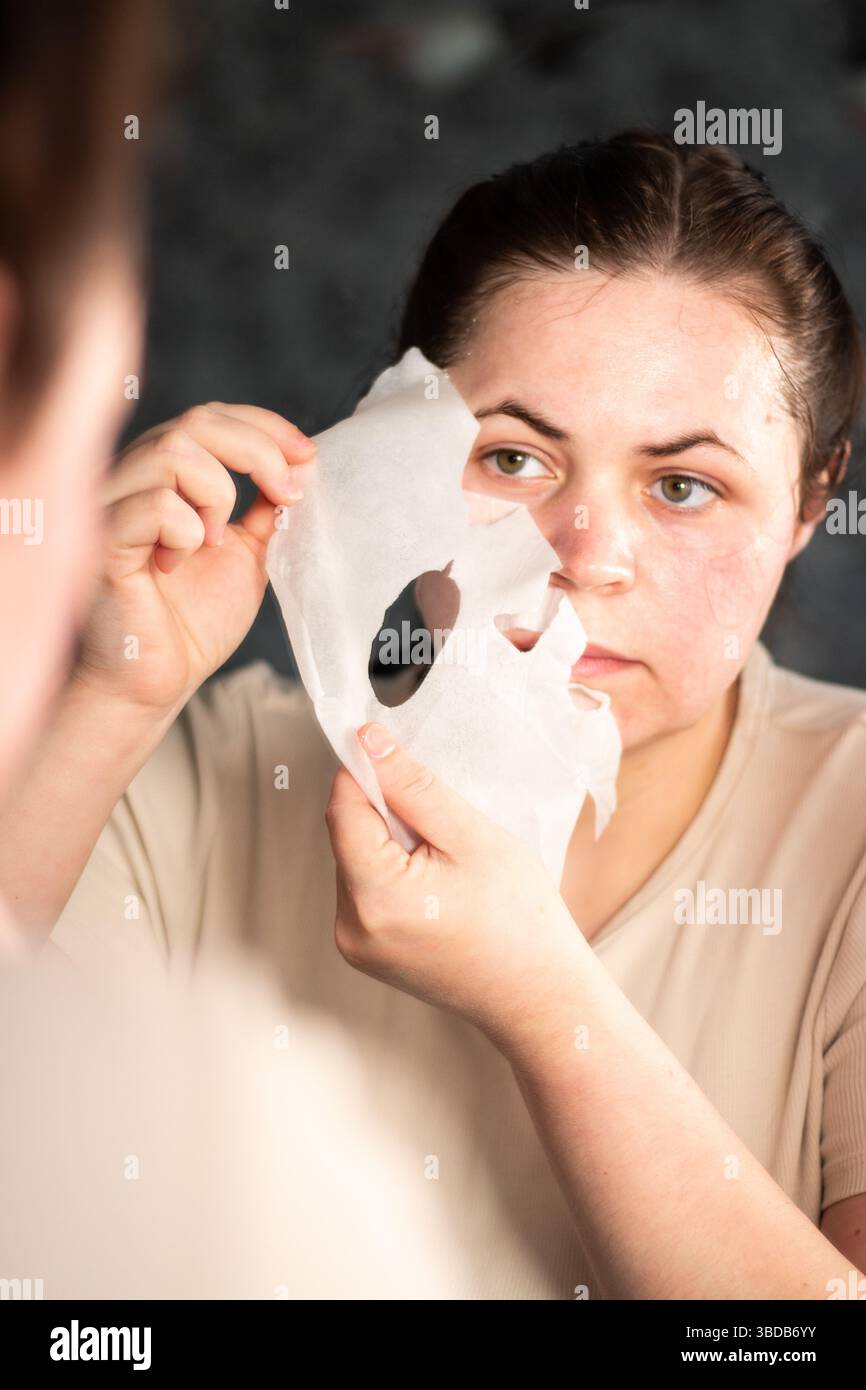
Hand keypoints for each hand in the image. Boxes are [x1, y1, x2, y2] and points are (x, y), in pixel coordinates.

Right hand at [72, 402, 314, 714]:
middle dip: (256, 450)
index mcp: (163, 475)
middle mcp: (131, 478)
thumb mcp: (246, 554)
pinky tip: (174, 566)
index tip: (305, 455)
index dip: (262, 426)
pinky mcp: (101, 541)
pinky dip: (185, 532)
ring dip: (216, 495)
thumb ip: (265, 508)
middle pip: (194, 421)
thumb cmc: (190, 623)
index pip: (209, 417)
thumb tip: (299, 463)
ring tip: (214, 543)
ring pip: (172, 452)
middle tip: (288, 494)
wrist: (157, 681)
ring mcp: (110, 505)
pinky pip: (153, 505)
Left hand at [324, 721, 585, 1049]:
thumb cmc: (520, 920)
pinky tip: (439, 885)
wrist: (540, 997)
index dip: (365, 771)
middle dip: (386, 812)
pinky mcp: (367, 953)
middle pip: (347, 834)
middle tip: (443, 821)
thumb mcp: (470, 837)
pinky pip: (366, 890)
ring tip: (448, 862)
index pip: (342, 807)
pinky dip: (393, 872)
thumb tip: (368, 743)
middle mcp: (351, 926)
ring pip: (356, 860)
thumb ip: (413, 787)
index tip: (392, 750)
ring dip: (391, 843)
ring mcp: (355, 945)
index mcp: (374, 896)